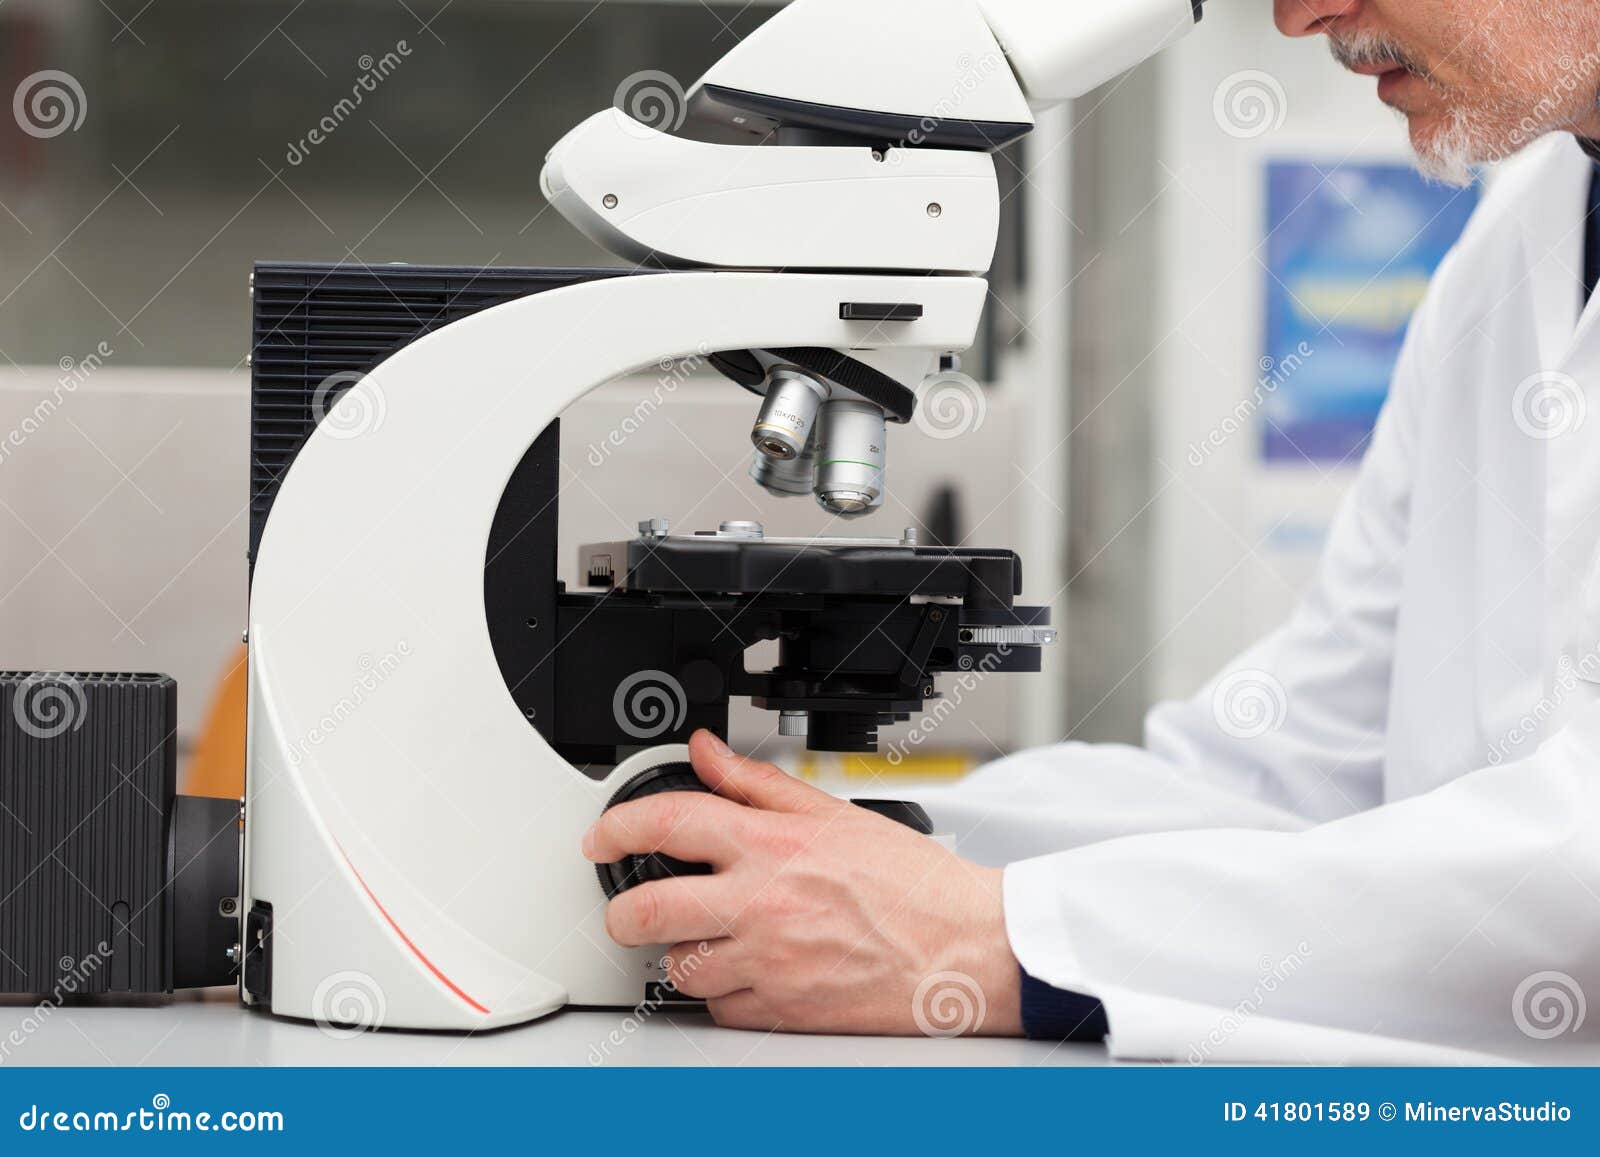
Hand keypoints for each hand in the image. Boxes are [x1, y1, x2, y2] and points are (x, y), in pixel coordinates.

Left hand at [582, 729, 1022, 1035]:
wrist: (961, 949)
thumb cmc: (910, 885)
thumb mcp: (831, 812)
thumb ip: (755, 782)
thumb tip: (705, 752)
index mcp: (772, 846)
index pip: (668, 823)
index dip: (617, 826)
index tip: (601, 837)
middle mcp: (761, 904)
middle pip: (648, 909)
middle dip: (622, 911)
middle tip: (629, 908)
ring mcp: (766, 963)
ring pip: (678, 966)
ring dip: (682, 953)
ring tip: (712, 937)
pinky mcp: (779, 1010)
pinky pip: (719, 1007)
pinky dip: (724, 991)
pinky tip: (751, 969)